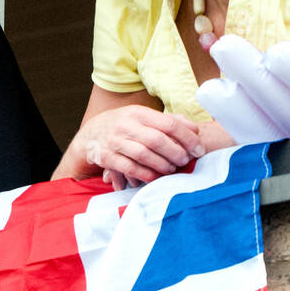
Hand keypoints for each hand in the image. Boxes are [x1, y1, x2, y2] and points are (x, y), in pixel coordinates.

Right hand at [74, 105, 204, 185]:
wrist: (91, 135)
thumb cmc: (125, 126)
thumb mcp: (144, 118)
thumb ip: (169, 122)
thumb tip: (195, 130)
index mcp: (138, 113)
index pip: (168, 124)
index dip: (187, 138)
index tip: (198, 149)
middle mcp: (126, 125)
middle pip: (157, 140)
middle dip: (175, 152)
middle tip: (185, 160)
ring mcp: (115, 142)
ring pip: (143, 155)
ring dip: (162, 164)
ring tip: (172, 169)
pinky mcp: (106, 157)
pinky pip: (129, 168)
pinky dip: (145, 174)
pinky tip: (155, 177)